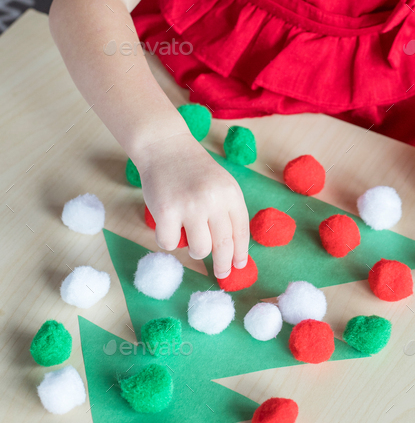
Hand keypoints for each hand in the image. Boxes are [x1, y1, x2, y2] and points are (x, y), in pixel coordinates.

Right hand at [135, 132, 249, 277]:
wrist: (166, 147)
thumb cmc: (194, 170)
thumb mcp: (221, 184)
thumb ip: (228, 211)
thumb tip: (234, 251)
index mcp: (230, 193)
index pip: (241, 232)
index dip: (240, 253)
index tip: (238, 266)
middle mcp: (213, 200)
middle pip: (223, 246)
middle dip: (223, 266)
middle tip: (221, 275)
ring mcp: (189, 206)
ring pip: (199, 250)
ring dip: (196, 251)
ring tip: (190, 239)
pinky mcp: (166, 211)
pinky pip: (170, 243)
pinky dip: (170, 241)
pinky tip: (168, 227)